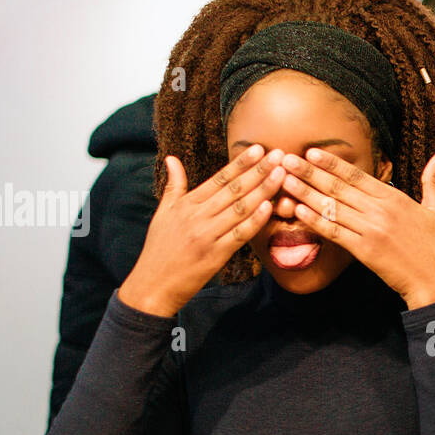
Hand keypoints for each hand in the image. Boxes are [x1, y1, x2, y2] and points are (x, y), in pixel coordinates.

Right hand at [117, 146, 285, 316]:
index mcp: (187, 204)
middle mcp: (198, 216)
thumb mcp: (163, 213)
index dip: (240, 163)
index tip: (258, 149)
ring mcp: (207, 235)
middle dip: (258, 171)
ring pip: (240, 209)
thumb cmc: (159, 249)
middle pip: (233, 190)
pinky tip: (269, 207)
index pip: (219, 178)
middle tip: (278, 155)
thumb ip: (173, 186)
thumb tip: (171, 158)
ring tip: (281, 175)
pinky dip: (254, 221)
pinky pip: (239, 235)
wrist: (153, 285)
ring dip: (262, 190)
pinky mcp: (215, 255)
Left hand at [278, 147, 434, 309]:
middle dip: (309, 172)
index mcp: (395, 198)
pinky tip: (297, 210)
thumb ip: (434, 180)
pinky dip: (315, 220)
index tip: (311, 152)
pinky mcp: (364, 251)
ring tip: (284, 180)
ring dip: (305, 193)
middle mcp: (380, 211)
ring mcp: (371, 231)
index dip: (332, 163)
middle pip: (339, 188)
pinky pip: (335, 232)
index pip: (357, 176)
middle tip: (285, 159)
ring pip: (332, 207)